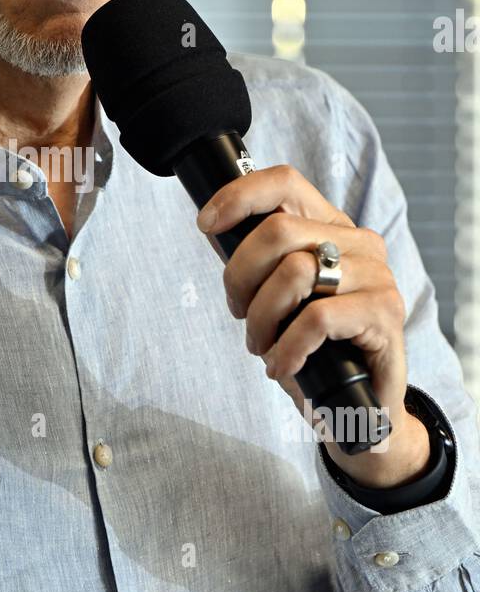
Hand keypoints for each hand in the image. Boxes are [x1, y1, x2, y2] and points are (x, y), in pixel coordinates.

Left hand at [195, 164, 431, 487]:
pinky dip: (288, 347)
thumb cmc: (313, 349)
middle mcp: (358, 242)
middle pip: (279, 231)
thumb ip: (258, 263)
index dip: (239, 195)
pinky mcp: (385, 313)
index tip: (206, 224)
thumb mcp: (279, 298)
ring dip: (263, 317)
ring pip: (295, 272)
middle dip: (240, 277)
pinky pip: (317, 318)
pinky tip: (282, 366)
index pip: (285, 182)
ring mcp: (377, 275)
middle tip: (240, 314)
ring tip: (262, 346)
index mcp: (330, 227)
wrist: (361, 409)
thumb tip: (214, 228)